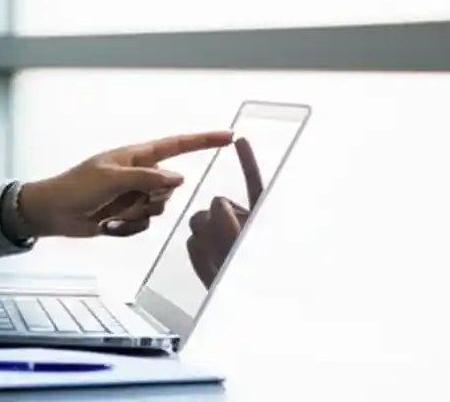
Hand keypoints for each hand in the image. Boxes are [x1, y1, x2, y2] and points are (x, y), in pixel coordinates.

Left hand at [17, 131, 233, 237]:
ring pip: (159, 208)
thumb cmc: (75, 187)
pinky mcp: (127, 215)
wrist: (52, 213)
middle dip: (152, 198)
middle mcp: (138, 174)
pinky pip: (144, 225)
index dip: (202, 141)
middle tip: (124, 198)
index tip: (228, 137)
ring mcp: (133, 195)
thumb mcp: (111, 178)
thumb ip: (147, 178)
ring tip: (110, 213)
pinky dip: (126, 228)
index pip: (176, 146)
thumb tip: (180, 177)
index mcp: (135, 156)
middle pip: (170, 186)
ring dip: (136, 215)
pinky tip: (106, 224)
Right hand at [186, 137, 262, 287]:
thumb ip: (233, 224)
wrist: (241, 310)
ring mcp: (218, 235)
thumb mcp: (248, 249)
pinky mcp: (202, 248)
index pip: (254, 184)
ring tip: (222, 260)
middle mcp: (236, 222)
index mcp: (257, 218)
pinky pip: (192, 241)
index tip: (239, 139)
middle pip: (215, 203)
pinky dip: (200, 254)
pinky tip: (212, 265)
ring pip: (200, 221)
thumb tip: (216, 202)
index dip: (247, 162)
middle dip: (218, 222)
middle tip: (227, 247)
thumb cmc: (255, 279)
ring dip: (208, 239)